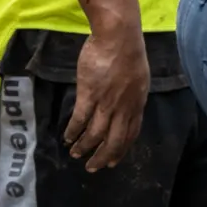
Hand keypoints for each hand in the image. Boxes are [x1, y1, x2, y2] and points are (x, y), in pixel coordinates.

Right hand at [67, 26, 148, 171]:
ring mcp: (107, 103)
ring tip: (75, 155)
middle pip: (115, 140)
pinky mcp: (90, 95)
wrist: (119, 38)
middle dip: (104, 157)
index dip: (121, 149)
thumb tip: (126, 105)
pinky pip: (81, 119)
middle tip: (93, 167)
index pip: (131, 134)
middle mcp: (124, 109)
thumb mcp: (139, 80)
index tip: (114, 161)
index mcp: (137, 105)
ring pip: (96, 134)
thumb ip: (132, 96)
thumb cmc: (129, 54)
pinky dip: (73, 131)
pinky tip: (67, 138)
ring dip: (85, 147)